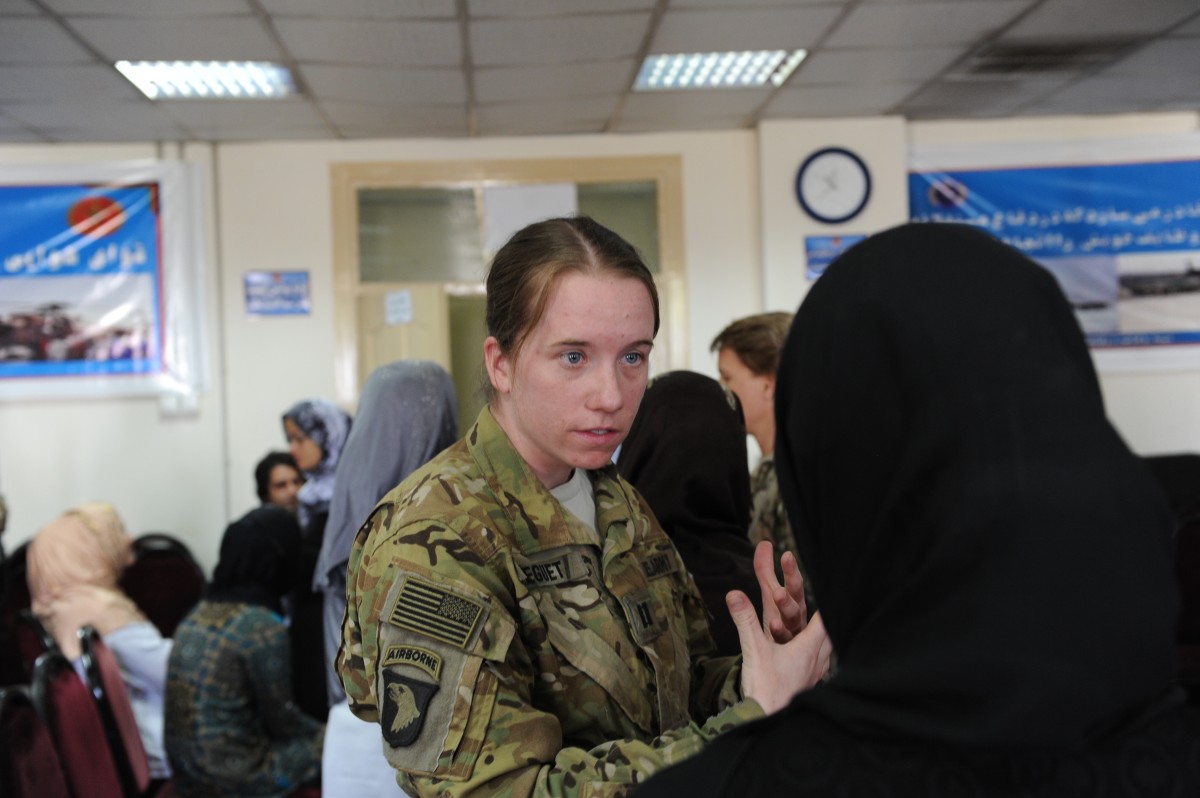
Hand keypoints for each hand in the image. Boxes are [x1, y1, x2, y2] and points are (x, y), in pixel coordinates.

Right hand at [730, 590, 830, 714]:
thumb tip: (734, 594)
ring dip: (825, 635)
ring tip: (824, 626)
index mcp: (808, 648)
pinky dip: (820, 652)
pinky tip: (813, 655)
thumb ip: (745, 620)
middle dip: (827, 616)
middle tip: (828, 603)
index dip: (828, 601)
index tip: (833, 588)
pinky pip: (822, 662)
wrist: (767, 721)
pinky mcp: (809, 685)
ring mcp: (815, 674)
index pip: (825, 619)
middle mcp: (817, 660)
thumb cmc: (765, 688)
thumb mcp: (753, 649)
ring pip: (828, 648)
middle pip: (830, 633)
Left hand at [754, 540, 806, 642]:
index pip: (793, 584)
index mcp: (794, 603)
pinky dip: (778, 632)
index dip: (790, 570)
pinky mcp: (787, 650)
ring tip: (777, 593)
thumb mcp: (771, 597)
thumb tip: (764, 543)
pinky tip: (773, 624)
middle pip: (797, 597)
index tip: (786, 554)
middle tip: (788, 566)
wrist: (787, 663)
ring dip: (786, 604)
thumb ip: (766, 572)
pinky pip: (783, 640)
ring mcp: (793, 634)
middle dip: (793, 581)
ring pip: (793, 617)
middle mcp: (796, 616)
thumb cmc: (781, 625)